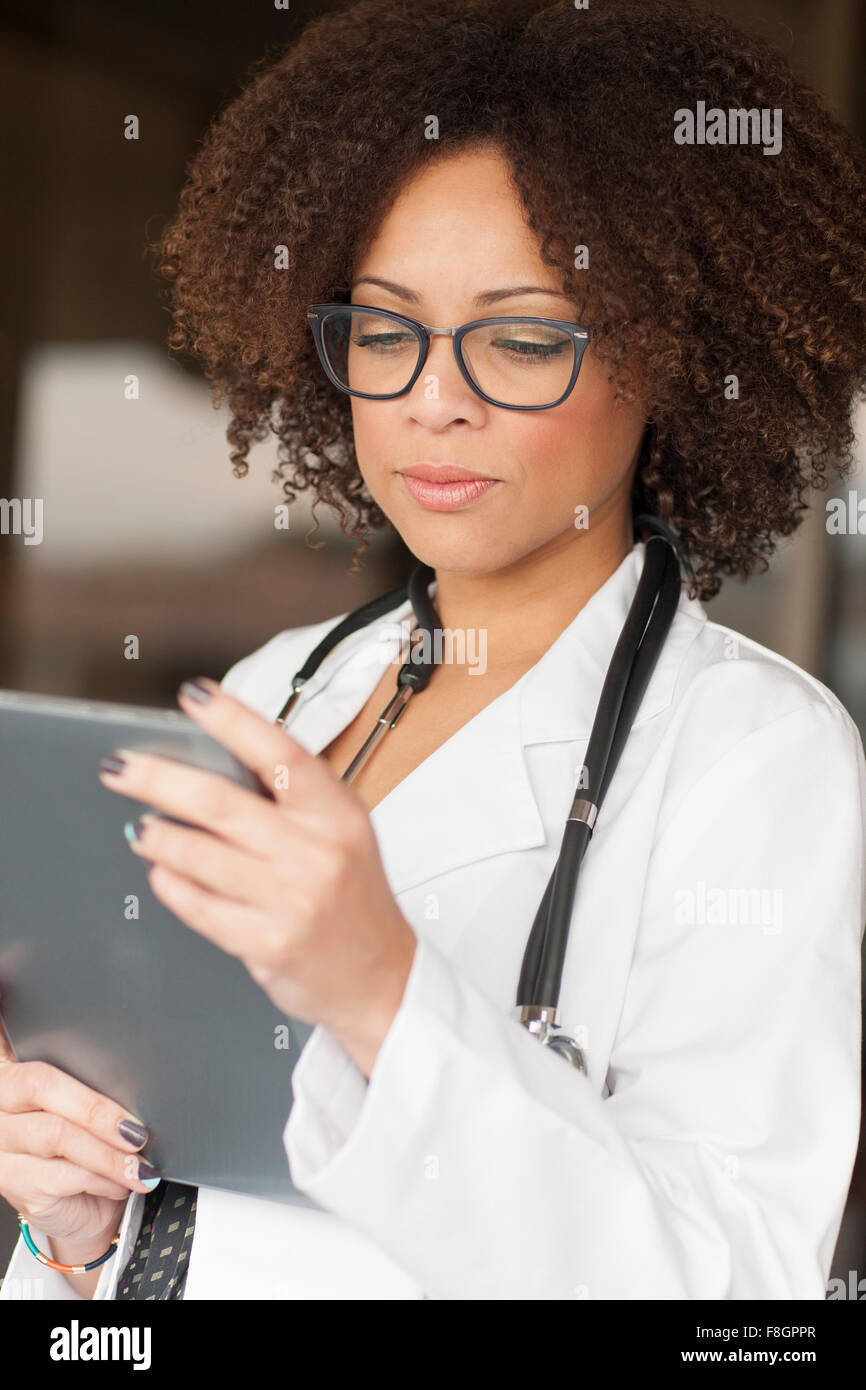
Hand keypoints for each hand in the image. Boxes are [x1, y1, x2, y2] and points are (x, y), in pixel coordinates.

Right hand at [0, 1018, 162, 1246]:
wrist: (78, 1204)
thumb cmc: (89, 1139)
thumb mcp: (90, 1096)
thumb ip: (91, 1071)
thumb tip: (137, 1064)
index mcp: (13, 1065)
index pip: (9, 1031)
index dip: (12, 1002)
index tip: (33, 991)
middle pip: (40, 1084)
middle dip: (97, 1109)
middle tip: (137, 1131)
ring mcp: (0, 1140)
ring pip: (57, 1134)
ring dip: (109, 1154)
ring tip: (139, 1166)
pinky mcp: (11, 1181)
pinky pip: (62, 1174)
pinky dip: (101, 1178)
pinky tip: (119, 1182)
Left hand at [98, 677, 417, 1075]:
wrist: (382, 977)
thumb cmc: (353, 898)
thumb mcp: (342, 833)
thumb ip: (292, 800)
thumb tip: (212, 764)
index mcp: (337, 813)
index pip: (279, 752)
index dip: (233, 719)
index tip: (194, 696)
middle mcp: (316, 852)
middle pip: (218, 802)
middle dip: (157, 779)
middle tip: (121, 767)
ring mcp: (290, 900)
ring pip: (197, 854)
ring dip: (156, 836)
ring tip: (142, 827)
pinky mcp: (266, 942)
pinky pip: (197, 904)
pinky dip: (169, 882)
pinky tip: (163, 871)